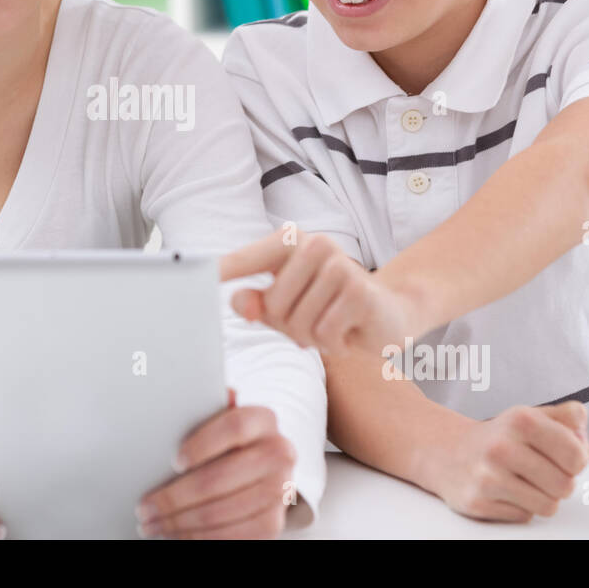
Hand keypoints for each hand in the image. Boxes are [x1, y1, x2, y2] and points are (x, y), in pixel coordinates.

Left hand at [134, 388, 296, 538]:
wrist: (260, 467)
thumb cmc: (225, 440)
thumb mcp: (217, 418)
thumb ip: (203, 408)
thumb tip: (181, 390)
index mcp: (263, 420)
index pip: (234, 427)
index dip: (202, 444)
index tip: (173, 462)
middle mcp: (279, 452)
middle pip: (221, 477)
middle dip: (175, 497)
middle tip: (144, 508)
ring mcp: (279, 490)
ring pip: (223, 512)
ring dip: (180, 523)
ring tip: (152, 525)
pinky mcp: (274, 522)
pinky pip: (234, 536)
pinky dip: (199, 538)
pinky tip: (176, 535)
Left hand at [221, 228, 418, 356]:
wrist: (389, 314)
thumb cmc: (328, 309)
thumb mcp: (287, 310)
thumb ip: (259, 305)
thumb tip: (239, 301)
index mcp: (289, 243)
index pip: (248, 257)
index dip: (223, 269)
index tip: (199, 274)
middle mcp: (315, 245)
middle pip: (274, 303)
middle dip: (289, 326)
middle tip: (313, 323)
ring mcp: (340, 265)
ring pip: (299, 321)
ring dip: (313, 337)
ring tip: (331, 326)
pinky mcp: (360, 290)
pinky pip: (325, 331)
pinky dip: (332, 344)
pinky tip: (347, 333)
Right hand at [422, 401, 588, 521]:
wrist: (446, 451)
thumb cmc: (498, 437)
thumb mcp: (530, 416)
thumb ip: (567, 417)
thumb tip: (583, 431)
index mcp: (521, 420)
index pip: (577, 456)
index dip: (577, 462)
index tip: (564, 458)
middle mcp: (501, 446)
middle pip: (565, 486)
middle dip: (559, 483)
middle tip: (542, 472)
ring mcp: (487, 476)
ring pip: (547, 506)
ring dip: (541, 498)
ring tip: (524, 483)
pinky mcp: (477, 502)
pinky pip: (523, 516)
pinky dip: (520, 507)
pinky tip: (506, 492)